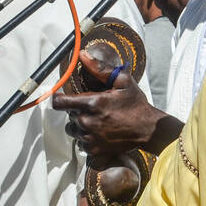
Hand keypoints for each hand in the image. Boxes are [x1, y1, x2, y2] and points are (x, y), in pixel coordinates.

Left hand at [53, 50, 167, 167]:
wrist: (148, 130)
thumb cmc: (136, 106)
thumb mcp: (122, 81)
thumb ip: (100, 68)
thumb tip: (83, 55)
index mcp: (92, 103)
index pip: (59, 102)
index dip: (57, 98)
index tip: (61, 97)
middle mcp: (88, 122)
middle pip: (68, 115)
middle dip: (77, 111)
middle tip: (94, 109)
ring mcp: (90, 138)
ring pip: (73, 130)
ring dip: (81, 125)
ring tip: (97, 121)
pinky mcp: (94, 150)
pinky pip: (81, 144)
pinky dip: (87, 139)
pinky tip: (100, 132)